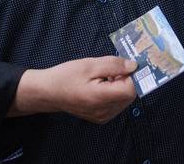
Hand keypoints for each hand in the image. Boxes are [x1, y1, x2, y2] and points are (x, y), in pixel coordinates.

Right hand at [10, 57, 136, 123]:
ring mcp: (103, 117)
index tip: (115, 67)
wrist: (49, 92)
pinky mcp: (101, 118)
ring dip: (118, 87)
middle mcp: (105, 112)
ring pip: (124, 100)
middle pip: (129, 95)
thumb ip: (114, 65)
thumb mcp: (90, 65)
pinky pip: (116, 104)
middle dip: (122, 80)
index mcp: (102, 98)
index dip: (127, 75)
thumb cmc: (66, 76)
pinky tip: (98, 88)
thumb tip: (134, 66)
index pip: (131, 88)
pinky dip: (112, 94)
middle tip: (105, 72)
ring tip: (100, 79)